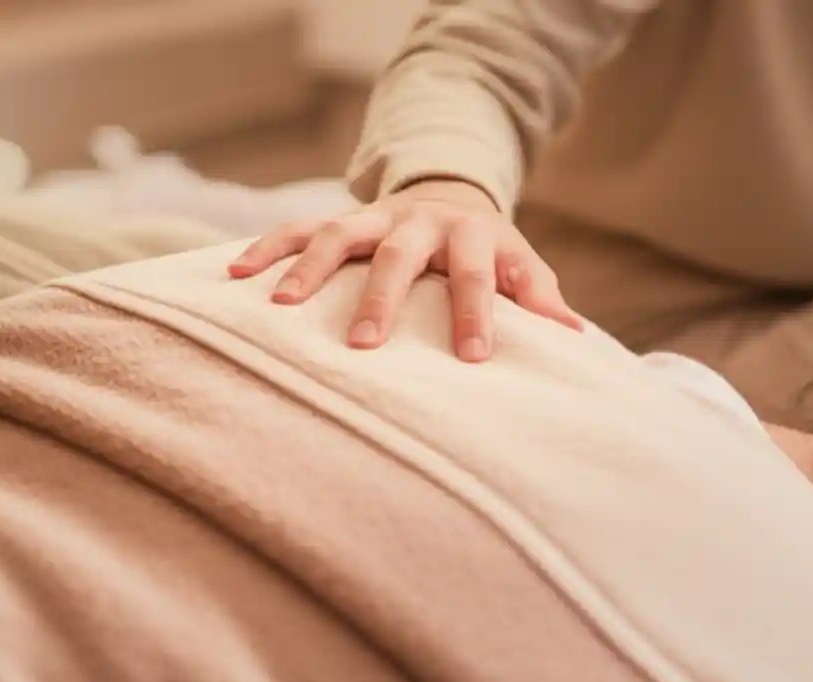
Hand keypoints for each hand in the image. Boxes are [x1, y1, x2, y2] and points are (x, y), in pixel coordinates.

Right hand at [228, 179, 581, 361]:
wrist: (453, 193)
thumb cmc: (491, 250)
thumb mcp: (523, 266)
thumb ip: (541, 298)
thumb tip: (577, 338)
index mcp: (471, 234)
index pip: (477, 275)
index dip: (476, 313)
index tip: (474, 357)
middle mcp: (419, 220)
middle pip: (397, 253)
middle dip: (380, 297)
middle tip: (363, 344)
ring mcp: (375, 216)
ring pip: (338, 234)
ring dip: (308, 267)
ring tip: (284, 306)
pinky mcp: (342, 218)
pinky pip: (298, 227)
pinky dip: (266, 247)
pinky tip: (235, 273)